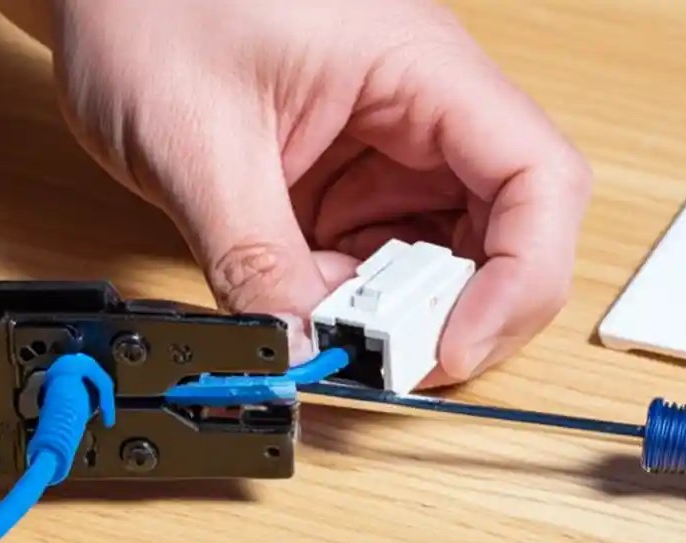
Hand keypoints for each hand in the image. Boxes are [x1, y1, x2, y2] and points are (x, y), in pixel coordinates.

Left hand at [47, 0, 591, 383]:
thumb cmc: (149, 6)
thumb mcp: (198, 144)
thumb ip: (255, 260)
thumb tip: (302, 352)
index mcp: (418, 66)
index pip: (536, 178)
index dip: (518, 279)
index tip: (454, 347)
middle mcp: (421, 106)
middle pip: (507, 230)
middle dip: (458, 311)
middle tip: (387, 363)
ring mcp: (387, 145)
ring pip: (443, 256)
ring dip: (400, 312)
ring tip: (336, 334)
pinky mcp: (345, 178)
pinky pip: (378, 258)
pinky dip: (353, 300)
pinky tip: (309, 305)